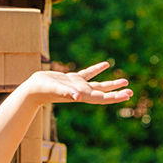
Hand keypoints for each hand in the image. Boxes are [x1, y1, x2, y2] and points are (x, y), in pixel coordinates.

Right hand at [16, 61, 132, 107]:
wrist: (32, 89)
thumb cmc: (43, 91)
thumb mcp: (55, 89)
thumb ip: (66, 92)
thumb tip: (77, 97)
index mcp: (81, 96)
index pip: (102, 98)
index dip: (115, 97)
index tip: (127, 95)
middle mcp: (81, 92)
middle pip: (103, 94)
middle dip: (117, 93)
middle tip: (130, 92)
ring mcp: (77, 86)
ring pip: (98, 85)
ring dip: (111, 84)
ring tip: (124, 81)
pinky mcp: (72, 79)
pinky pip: (88, 74)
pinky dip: (97, 70)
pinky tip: (106, 65)